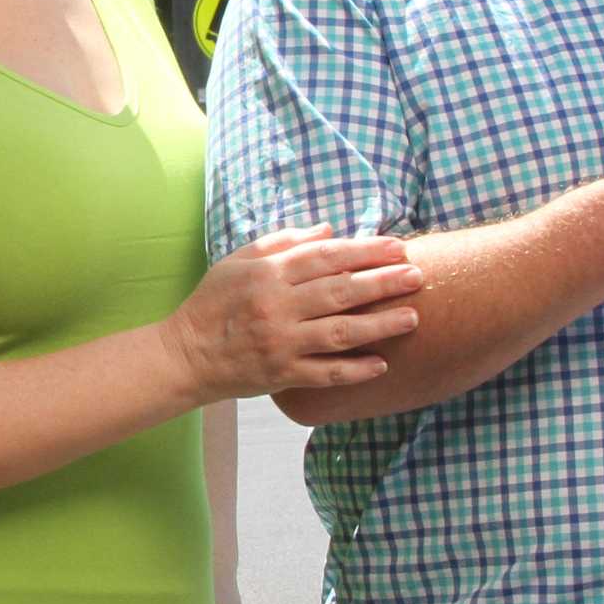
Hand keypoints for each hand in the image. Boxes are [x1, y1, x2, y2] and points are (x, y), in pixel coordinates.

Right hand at [166, 224, 424, 400]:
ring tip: (412, 317)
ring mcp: (281, 343)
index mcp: (268, 275)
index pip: (326, 257)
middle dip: (384, 282)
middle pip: (341, 291)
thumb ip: (283, 243)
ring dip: (380, 325)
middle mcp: (277, 307)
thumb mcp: (239, 261)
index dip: (366, 250)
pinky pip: (326, 373)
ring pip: (340, 332)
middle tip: (418, 277)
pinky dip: (355, 370)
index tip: (398, 247)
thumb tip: (329, 230)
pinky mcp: (282, 374)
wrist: (185, 355)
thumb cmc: (213, 303)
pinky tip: (382, 364)